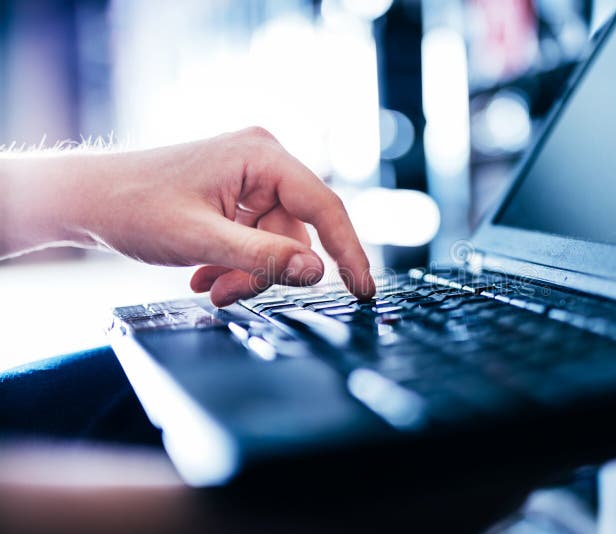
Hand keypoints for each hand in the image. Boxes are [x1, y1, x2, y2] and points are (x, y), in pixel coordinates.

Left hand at [0, 127, 374, 305]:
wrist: (86, 198)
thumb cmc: (133, 206)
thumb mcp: (203, 240)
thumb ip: (264, 257)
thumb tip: (317, 272)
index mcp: (262, 154)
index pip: (324, 207)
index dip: (348, 251)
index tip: (364, 289)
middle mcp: (262, 159)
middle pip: (296, 230)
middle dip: (268, 270)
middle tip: (231, 295)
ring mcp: (249, 176)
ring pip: (276, 241)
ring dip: (247, 271)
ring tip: (209, 285)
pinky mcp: (236, 193)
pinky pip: (256, 237)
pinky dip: (236, 262)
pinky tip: (204, 274)